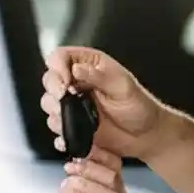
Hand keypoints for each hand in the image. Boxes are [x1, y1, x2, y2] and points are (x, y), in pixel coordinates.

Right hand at [41, 46, 167, 159]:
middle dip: (54, 90)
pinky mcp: (72, 124)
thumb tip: (77, 68)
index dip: (57, 66)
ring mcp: (73, 104)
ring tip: (76, 118)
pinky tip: (73, 135)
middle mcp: (77, 82)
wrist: (145, 135)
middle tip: (65, 100)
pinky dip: (60, 132)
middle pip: (49, 79)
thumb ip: (100, 76)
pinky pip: (55, 126)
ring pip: (48, 103)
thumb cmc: (139, 106)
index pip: (60, 57)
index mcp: (89, 65)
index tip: (65, 80)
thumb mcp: (123, 87)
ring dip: (56, 112)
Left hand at [49, 146, 127, 192]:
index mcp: (112, 182)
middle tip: (72, 167)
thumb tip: (72, 145)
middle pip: (114, 177)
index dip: (100, 154)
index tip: (83, 150)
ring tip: (72, 181)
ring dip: (89, 184)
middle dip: (91, 169)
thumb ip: (78, 166)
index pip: (115, 163)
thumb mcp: (73, 181)